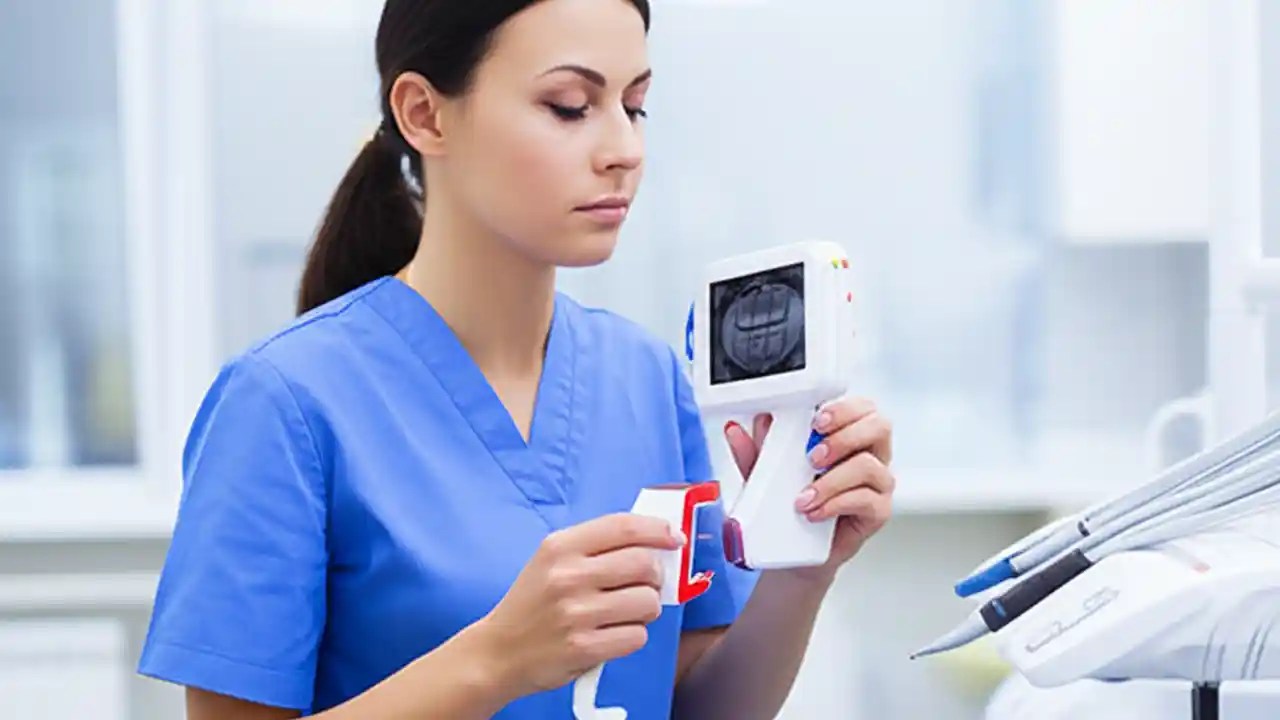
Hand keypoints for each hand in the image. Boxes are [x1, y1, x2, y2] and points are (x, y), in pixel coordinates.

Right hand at [475, 513, 684, 697]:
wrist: (498, 651)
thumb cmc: (533, 603)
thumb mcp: (552, 561)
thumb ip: (596, 547)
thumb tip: (654, 541)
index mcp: (560, 546)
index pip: (624, 527)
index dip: (657, 530)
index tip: (674, 538)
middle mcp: (568, 576)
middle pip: (644, 564)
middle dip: (655, 576)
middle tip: (645, 584)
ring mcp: (576, 613)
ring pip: (648, 602)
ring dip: (646, 609)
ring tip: (624, 613)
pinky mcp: (584, 647)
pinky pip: (637, 636)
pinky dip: (632, 636)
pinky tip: (611, 634)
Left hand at [725, 398, 894, 576]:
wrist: (794, 550)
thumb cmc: (789, 503)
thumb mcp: (766, 474)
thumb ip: (755, 452)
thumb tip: (735, 430)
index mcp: (849, 434)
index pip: (862, 408)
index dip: (843, 409)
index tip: (815, 421)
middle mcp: (870, 454)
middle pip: (879, 426)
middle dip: (844, 437)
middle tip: (813, 456)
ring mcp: (878, 482)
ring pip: (869, 466)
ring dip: (832, 479)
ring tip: (804, 496)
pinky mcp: (878, 510)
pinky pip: (866, 499)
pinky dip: (835, 504)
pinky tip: (815, 512)